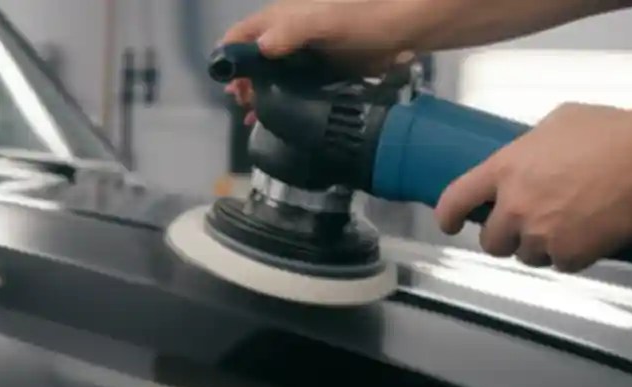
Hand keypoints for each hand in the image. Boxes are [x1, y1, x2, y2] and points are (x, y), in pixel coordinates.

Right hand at [220, 1, 421, 119]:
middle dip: (243, 82)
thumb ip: (293, 30)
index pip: (240, 35)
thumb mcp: (326, 21)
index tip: (227, 84)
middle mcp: (286, 36)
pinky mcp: (320, 72)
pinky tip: (278, 122)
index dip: (228, 57)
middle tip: (245, 106)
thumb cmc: (363, 19)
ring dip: (260, 96)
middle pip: (252, 59)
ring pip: (271, 77)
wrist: (404, 30)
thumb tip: (261, 47)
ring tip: (255, 119)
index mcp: (281, 19)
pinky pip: (292, 89)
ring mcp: (304, 55)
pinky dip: (281, 103)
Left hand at [435, 103, 631, 273]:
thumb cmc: (609, 131)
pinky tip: (587, 236)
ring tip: (565, 227)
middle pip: (491, 242)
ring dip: (538, 247)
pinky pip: (560, 264)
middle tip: (524, 228)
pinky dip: (571, 255)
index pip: (456, 199)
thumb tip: (529, 157)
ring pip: (526, 256)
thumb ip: (531, 148)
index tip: (450, 224)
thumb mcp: (558, 123)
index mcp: (505, 169)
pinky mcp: (569, 256)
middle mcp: (515, 207)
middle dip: (505, 237)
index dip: (448, 216)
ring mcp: (540, 235)